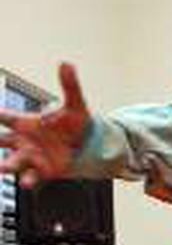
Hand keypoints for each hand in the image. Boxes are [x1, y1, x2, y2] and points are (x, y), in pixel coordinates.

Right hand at [0, 64, 91, 187]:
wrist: (90, 146)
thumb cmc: (76, 124)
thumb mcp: (76, 105)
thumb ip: (70, 85)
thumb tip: (66, 63)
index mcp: (26, 122)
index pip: (4, 116)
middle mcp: (23, 140)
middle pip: (0, 140)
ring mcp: (30, 157)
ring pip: (11, 161)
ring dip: (6, 165)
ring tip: (2, 168)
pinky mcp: (42, 172)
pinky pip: (31, 177)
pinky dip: (27, 179)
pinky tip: (26, 182)